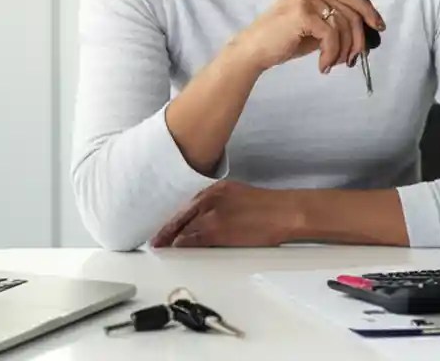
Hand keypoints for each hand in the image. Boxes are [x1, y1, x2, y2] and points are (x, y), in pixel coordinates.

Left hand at [149, 180, 303, 247]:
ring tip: (161, 246)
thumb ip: (217, 202)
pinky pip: (194, 240)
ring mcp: (213, 215)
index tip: (161, 224)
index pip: (184, 203)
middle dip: (165, 228)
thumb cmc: (266, 207)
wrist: (284, 212)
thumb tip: (203, 215)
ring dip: (171, 238)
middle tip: (154, 239)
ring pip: (183, 228)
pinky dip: (183, 245)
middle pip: (179, 215)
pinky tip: (176, 250)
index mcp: (214, 189)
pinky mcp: (218, 231)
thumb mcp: (236, 194)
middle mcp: (210, 199)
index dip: (170, 215)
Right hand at [230, 0, 384, 74]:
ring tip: (333, 64)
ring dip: (342, 51)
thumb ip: (336, 21)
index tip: (378, 28)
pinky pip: (331, 36)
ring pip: (343, 26)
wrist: (253, 50)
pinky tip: (323, 66)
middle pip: (352, 12)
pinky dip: (331, 55)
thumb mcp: (315, 26)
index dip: (369, 12)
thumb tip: (368, 29)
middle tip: (352, 61)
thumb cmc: (283, 40)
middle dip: (357, 40)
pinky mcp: (302, 13)